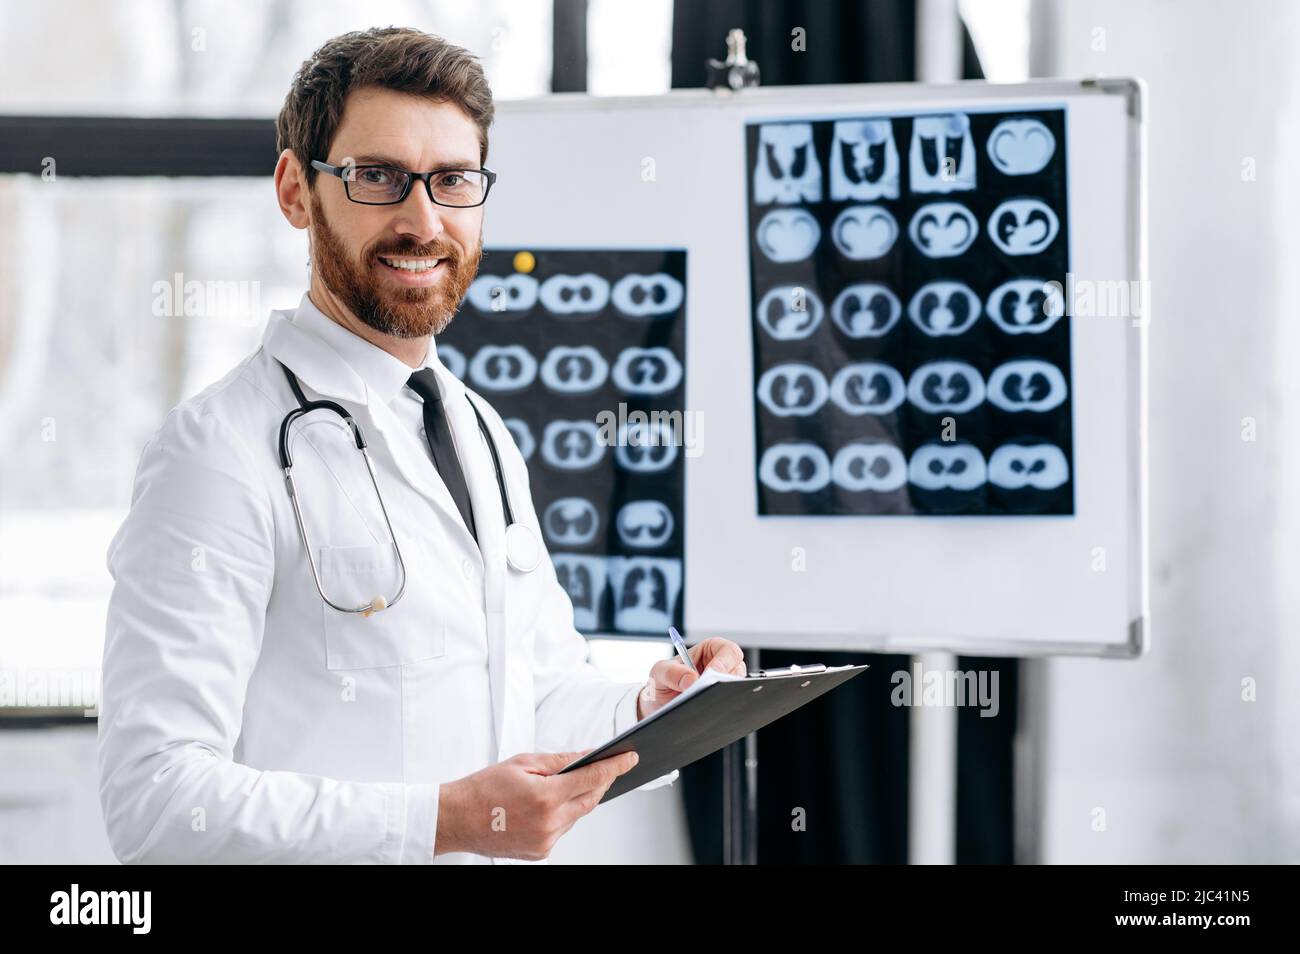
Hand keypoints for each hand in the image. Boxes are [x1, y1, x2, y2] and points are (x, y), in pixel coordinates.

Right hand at [435, 749, 638, 860]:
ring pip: (577, 815)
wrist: (456, 819)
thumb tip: (587, 756)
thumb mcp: (523, 764)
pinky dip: (564, 813)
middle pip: (590, 800)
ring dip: (580, 798)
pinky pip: (563, 828)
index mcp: (545, 797)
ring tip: (576, 781)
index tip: (630, 757)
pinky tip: (555, 802)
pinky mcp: (541, 852)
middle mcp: (549, 824)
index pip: (592, 779)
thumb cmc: (484, 788)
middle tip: (609, 766)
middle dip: (601, 782)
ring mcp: (546, 842)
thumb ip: (560, 761)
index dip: (615, 766)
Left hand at [636, 636, 745, 719]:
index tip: (712, 675)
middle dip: (726, 681)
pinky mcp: (724, 702)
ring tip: (704, 702)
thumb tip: (692, 679)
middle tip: (710, 691)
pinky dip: (723, 708)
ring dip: (724, 696)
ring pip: (737, 689)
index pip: (728, 650)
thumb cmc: (662, 684)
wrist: (659, 708)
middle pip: (738, 670)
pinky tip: (708, 712)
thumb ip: (671, 672)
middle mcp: (721, 667)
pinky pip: (732, 705)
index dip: (724, 662)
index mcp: (709, 650)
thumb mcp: (659, 673)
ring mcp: (724, 686)